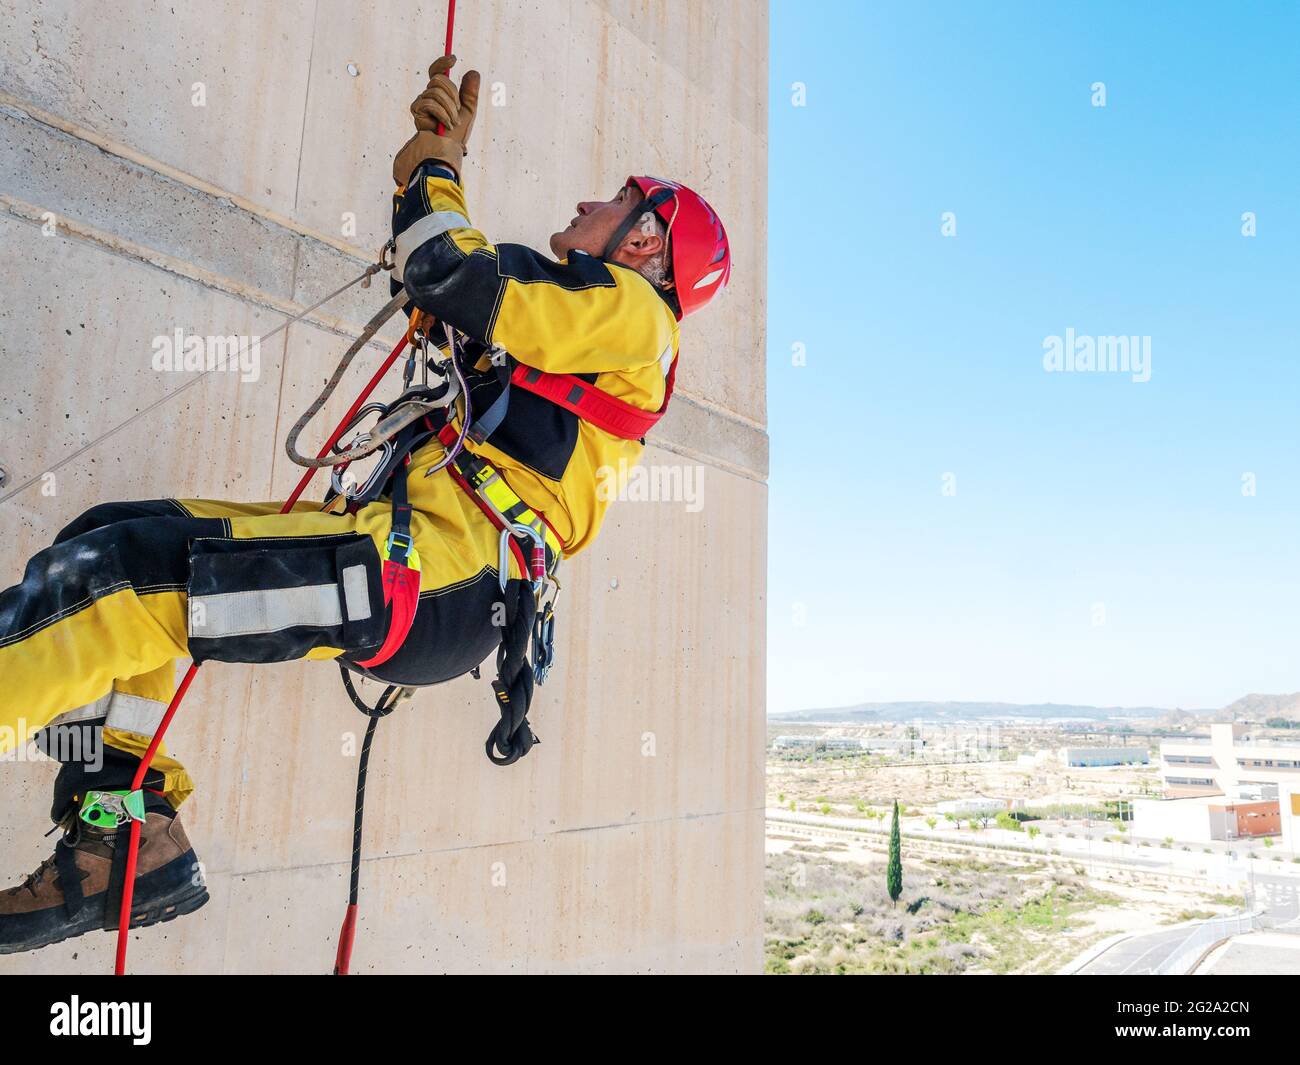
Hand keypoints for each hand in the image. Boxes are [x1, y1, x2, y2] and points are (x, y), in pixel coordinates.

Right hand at [393, 55, 480, 185]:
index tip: (454, 59)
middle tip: (457, 112)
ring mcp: (421, 103)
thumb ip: (469, 93)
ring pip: (436, 91)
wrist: (444, 153)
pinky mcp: (416, 111)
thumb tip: (472, 71)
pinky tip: (443, 127)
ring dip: (449, 108)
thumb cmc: (456, 138)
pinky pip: (430, 102)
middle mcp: (428, 96)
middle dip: (453, 95)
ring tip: (451, 124)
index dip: (443, 63)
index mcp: (440, 95)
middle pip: (439, 79)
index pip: (437, 72)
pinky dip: (441, 114)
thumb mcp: (468, 113)